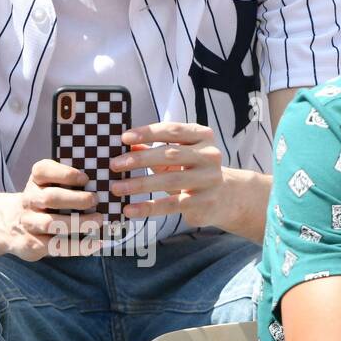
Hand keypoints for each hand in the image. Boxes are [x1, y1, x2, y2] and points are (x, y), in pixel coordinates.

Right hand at [0, 159, 106, 260]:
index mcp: (35, 181)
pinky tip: (95, 243)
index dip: (65, 174)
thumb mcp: (47, 186)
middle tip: (95, 200)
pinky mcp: (32, 244)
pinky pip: (55, 246)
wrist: (12, 225)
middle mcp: (29, 200)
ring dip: (78, 223)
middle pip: (50, 198)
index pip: (43, 171)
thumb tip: (101, 184)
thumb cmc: (43, 203)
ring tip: (98, 221)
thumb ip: (68, 183)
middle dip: (76, 199)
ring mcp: (29, 223)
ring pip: (52, 223)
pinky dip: (78, 246)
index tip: (85, 178)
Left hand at [109, 122, 262, 237]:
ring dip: (139, 184)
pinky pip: (171, 205)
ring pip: (170, 180)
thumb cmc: (192, 169)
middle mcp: (210, 155)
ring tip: (117, 188)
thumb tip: (127, 145)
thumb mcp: (176, 155)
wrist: (226, 197)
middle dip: (139, 159)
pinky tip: (129, 209)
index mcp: (202, 136)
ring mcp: (209, 180)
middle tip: (114, 165)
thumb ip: (153, 149)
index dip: (147, 133)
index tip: (124, 138)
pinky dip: (148, 208)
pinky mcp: (204, 203)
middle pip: (170, 154)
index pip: (172, 130)